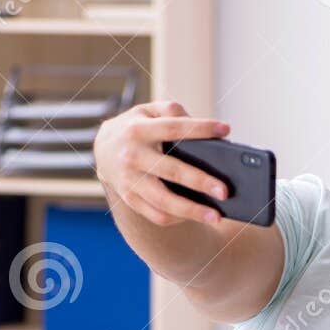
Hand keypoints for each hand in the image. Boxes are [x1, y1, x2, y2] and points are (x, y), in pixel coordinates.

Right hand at [94, 100, 230, 227]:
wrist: (104, 149)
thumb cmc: (137, 129)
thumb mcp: (148, 111)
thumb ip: (171, 111)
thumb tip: (201, 127)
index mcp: (139, 130)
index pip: (173, 128)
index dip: (200, 128)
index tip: (225, 130)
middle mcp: (132, 156)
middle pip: (171, 171)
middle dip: (200, 182)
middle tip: (225, 192)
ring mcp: (129, 180)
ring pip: (164, 201)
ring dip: (192, 211)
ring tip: (216, 216)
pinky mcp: (130, 198)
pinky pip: (157, 215)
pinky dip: (179, 218)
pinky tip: (196, 216)